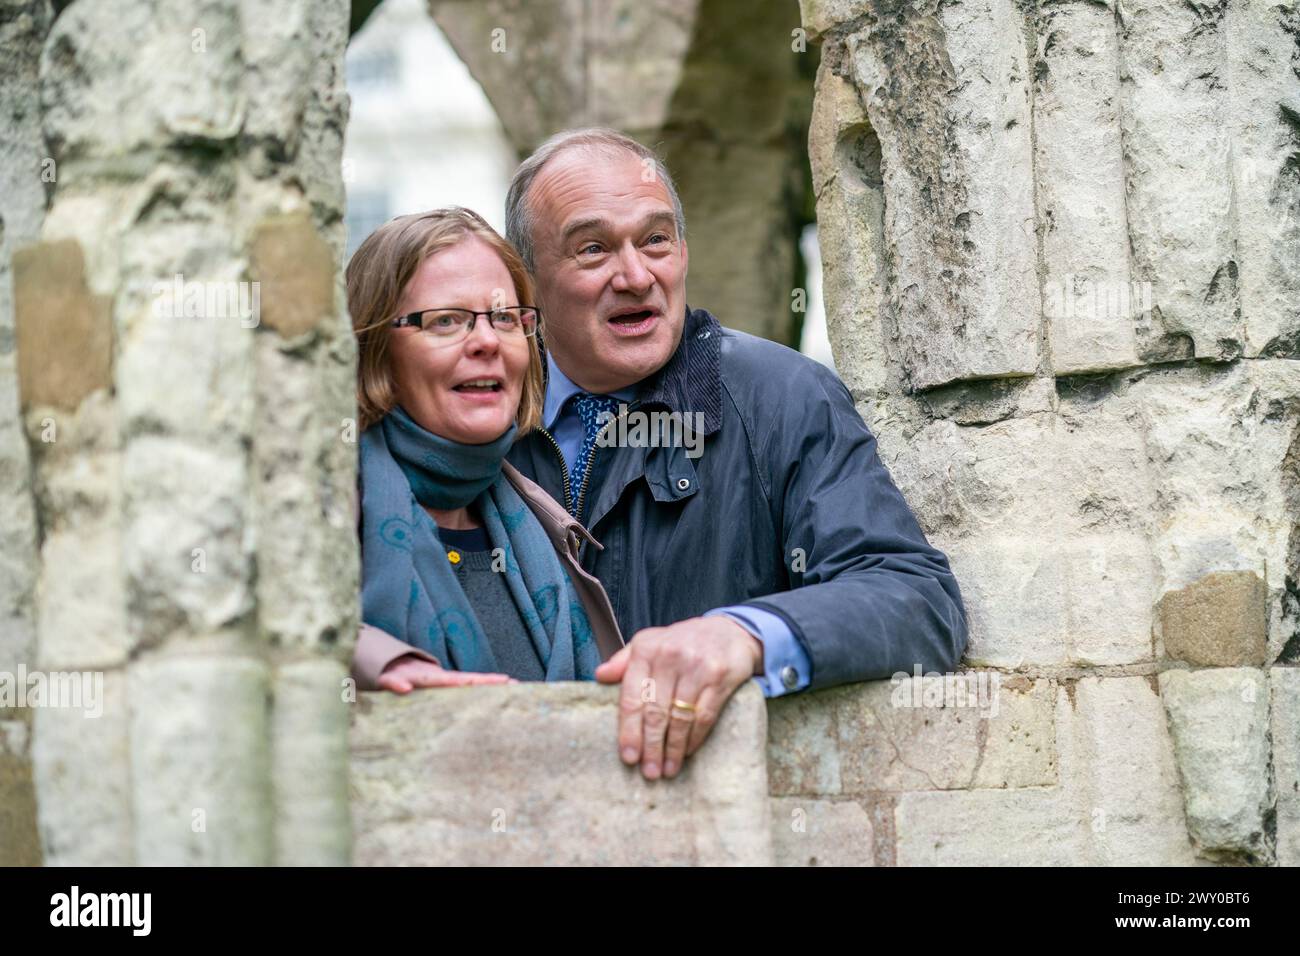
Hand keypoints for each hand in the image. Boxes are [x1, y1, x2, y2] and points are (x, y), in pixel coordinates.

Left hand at [377, 654, 517, 692]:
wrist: (387, 665)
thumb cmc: (386, 675)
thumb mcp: (385, 678)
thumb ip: (392, 682)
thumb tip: (403, 689)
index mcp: (433, 678)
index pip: (459, 681)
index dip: (479, 682)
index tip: (501, 681)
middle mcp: (443, 678)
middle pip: (472, 681)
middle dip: (493, 683)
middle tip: (516, 684)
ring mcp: (445, 683)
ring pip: (472, 685)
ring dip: (491, 687)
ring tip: (514, 688)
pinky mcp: (444, 690)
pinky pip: (465, 692)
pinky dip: (482, 693)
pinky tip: (497, 697)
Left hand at [594, 616, 761, 779]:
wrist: (730, 630)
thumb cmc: (683, 642)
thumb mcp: (651, 643)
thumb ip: (625, 660)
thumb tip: (599, 676)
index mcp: (646, 650)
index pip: (633, 697)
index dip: (629, 730)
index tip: (628, 757)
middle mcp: (670, 656)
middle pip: (656, 712)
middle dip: (651, 746)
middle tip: (649, 772)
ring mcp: (697, 667)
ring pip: (680, 718)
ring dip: (673, 749)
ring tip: (667, 769)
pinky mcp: (720, 677)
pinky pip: (704, 716)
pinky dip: (694, 739)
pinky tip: (687, 752)